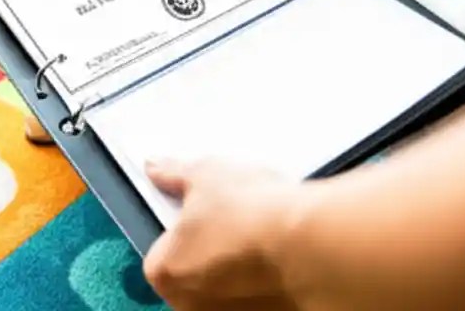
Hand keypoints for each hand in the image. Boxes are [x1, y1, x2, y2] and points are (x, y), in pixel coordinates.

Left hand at [143, 158, 300, 310]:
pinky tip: (282, 257)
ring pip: (229, 288)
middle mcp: (190, 305)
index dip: (185, 228)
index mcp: (164, 272)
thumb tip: (156, 168)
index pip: (165, 251)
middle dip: (212, 250)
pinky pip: (260, 298)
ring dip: (241, 269)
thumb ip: (173, 174)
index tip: (206, 212)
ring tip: (265, 236)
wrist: (308, 243)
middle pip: (195, 273)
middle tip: (237, 221)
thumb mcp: (205, 174)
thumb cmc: (251, 212)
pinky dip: (268, 282)